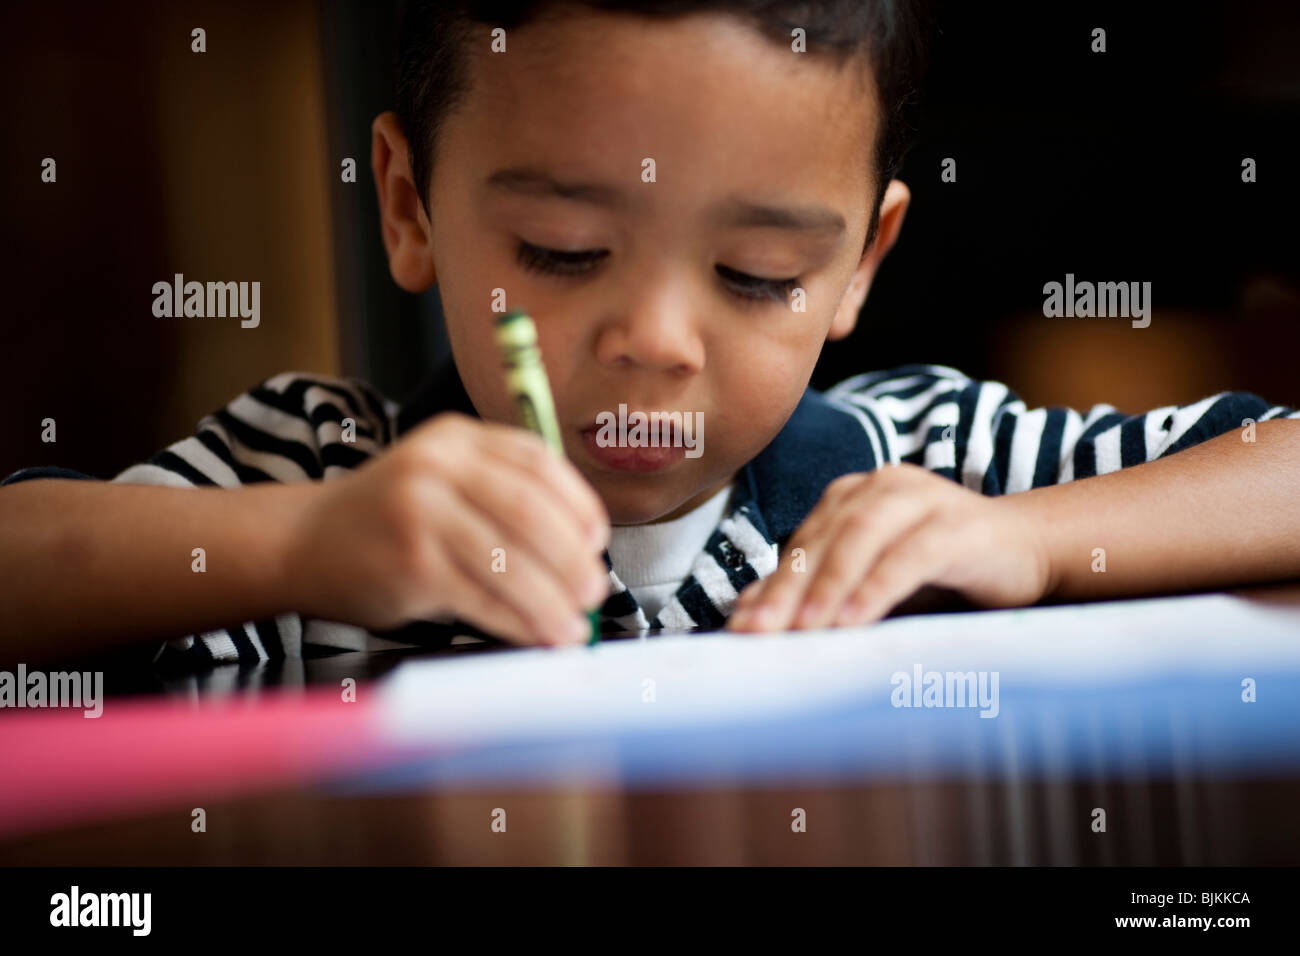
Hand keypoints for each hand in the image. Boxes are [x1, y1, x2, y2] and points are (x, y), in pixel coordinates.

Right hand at [287, 412, 610, 644]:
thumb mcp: (440, 480)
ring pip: (511, 561)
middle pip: (531, 512)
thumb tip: (581, 551)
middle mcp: (437, 466)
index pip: (538, 464)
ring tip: (574, 627)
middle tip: (595, 591)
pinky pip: (483, 598)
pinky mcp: (410, 564)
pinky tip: (538, 636)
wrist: (301, 543)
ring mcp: (420, 513)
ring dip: (552, 602)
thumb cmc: (386, 520)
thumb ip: (501, 496)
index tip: (598, 541)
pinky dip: (520, 623)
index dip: (579, 505)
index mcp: (456, 438)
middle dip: (573, 560)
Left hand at [726, 464, 1050, 631]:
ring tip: (803, 629)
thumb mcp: (869, 583)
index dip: (768, 587)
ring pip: (861, 538)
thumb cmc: (939, 573)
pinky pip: (910, 555)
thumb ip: (814, 590)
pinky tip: (856, 619)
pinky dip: (877, 587)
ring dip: (828, 585)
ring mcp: (923, 500)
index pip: (801, 543)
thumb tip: (747, 615)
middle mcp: (882, 487)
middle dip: (786, 589)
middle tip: (759, 634)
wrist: (1028, 552)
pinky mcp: (960, 526)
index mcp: (852, 496)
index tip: (739, 631)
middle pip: (823, 538)